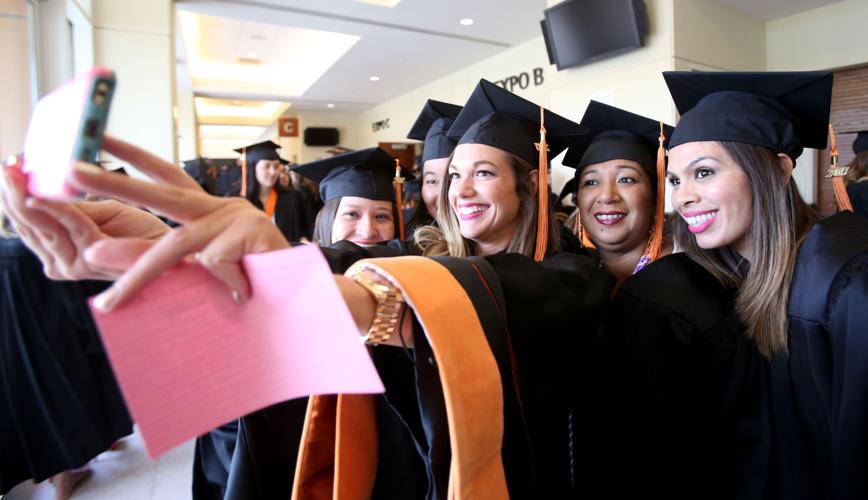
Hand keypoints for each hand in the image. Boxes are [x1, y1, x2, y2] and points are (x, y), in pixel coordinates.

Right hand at [1, 155, 168, 279]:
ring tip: (16, 172)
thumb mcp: (103, 211)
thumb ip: (74, 203)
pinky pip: (72, 229)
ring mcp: (76, 265)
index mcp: (59, 251)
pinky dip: (55, 210)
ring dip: (27, 198)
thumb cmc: (143, 232)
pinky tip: (41, 194)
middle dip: (14, 192)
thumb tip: (47, 180)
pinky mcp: (96, 261)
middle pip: (28, 225)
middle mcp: (62, 263)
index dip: (14, 193)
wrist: (179, 251)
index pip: (27, 221)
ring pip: (43, 228)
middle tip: (7, 165)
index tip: (7, 166)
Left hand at [65, 137, 289, 311]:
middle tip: (71, 170)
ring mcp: (235, 219)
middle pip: (159, 191)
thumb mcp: (199, 269)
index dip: (131, 155)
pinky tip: (243, 293)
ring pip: (175, 244)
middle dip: (113, 181)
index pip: (164, 176)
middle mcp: (217, 208)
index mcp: (206, 211)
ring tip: (110, 303)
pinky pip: (217, 265)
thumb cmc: (252, 282)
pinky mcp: (253, 234)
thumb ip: (153, 259)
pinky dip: (222, 284)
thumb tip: (89, 253)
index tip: (97, 136)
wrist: (305, 294)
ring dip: (136, 273)